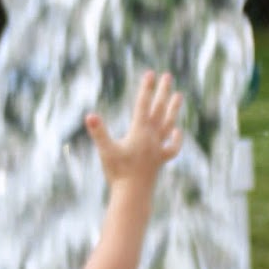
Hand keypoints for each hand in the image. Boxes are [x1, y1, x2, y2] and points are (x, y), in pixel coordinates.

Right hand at [85, 70, 183, 184]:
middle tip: (168, 76)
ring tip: (179, 95)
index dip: (146, 88)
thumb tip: (90, 116)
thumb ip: (99, 132)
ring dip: (173, 109)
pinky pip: (172, 147)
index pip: (143, 105)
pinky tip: (177, 130)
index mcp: (139, 132)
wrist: (133, 195)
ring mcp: (158, 148)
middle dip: (163, 92)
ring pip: (169, 124)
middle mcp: (152, 137)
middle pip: (159, 110)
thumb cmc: (118, 173)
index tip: (150, 73)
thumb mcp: (105, 151)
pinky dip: (176, 138)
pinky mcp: (160, 160)